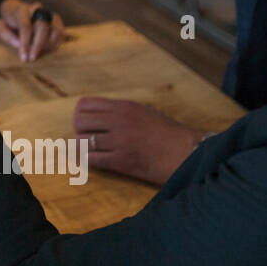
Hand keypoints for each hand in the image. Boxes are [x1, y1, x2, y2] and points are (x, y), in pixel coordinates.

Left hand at [0, 0, 64, 61]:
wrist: (17, 12)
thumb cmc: (7, 22)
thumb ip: (5, 34)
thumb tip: (19, 45)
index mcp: (21, 10)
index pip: (25, 26)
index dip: (25, 43)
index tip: (23, 58)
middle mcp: (37, 10)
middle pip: (43, 26)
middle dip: (38, 46)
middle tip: (31, 59)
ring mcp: (49, 15)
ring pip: (55, 31)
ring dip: (47, 47)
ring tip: (36, 55)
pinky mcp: (57, 22)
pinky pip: (61, 35)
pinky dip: (54, 46)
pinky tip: (44, 52)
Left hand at [72, 96, 203, 185]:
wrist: (187, 151)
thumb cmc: (168, 133)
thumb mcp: (144, 111)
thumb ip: (121, 111)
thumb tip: (98, 114)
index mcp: (123, 106)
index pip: (84, 104)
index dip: (80, 114)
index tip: (86, 123)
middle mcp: (118, 121)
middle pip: (79, 122)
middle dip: (80, 131)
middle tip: (87, 138)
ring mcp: (120, 141)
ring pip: (83, 142)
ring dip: (84, 148)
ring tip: (92, 151)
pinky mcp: (123, 161)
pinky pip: (92, 159)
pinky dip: (90, 161)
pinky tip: (96, 161)